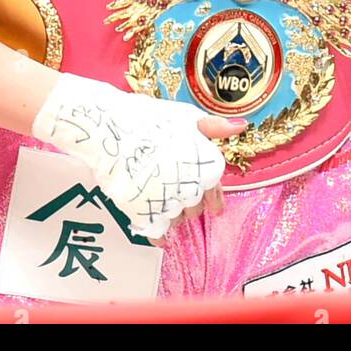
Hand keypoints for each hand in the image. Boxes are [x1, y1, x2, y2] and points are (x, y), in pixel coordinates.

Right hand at [32, 73, 244, 239]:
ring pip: (177, 220)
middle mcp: (191, 188)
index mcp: (205, 165)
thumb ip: (212, 127)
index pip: (214, 190)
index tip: (213, 207)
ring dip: (172, 213)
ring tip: (158, 196)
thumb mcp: (184, 116)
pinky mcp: (144, 213)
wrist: (108, 128)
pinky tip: (156, 228)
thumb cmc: (147, 119)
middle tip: (172, 187)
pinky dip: (158, 234)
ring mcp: (167, 202)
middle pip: (195, 208)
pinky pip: (157, 232)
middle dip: (188, 201)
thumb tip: (241, 126)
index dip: (212, 197)